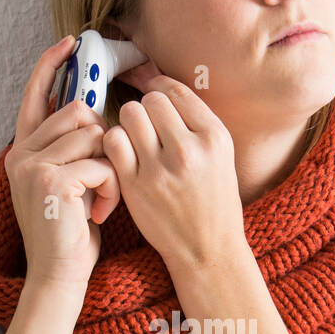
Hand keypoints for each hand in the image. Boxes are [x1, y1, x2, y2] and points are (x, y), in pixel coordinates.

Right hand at [5, 38, 120, 293]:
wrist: (59, 277)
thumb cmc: (71, 235)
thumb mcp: (66, 185)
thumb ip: (68, 150)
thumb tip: (91, 111)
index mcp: (22, 153)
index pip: (35, 97)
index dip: (49, 67)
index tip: (68, 43)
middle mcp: (21, 155)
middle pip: (79, 112)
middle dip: (103, 141)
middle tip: (101, 180)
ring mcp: (33, 167)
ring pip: (94, 135)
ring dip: (111, 168)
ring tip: (101, 201)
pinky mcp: (52, 181)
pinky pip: (101, 163)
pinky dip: (111, 188)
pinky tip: (100, 213)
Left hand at [102, 59, 245, 270]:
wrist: (207, 249)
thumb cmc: (213, 201)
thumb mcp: (221, 157)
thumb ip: (196, 123)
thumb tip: (159, 84)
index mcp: (215, 138)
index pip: (176, 91)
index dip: (160, 89)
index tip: (155, 98)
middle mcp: (189, 150)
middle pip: (151, 100)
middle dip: (146, 109)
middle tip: (148, 127)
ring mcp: (160, 168)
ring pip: (129, 115)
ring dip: (129, 123)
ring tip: (136, 140)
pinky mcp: (135, 185)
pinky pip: (113, 141)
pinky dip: (115, 143)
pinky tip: (124, 154)